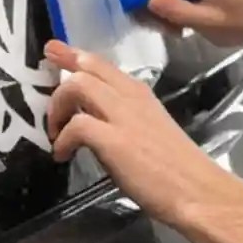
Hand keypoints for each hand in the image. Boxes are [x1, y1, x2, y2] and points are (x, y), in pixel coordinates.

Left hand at [43, 39, 232, 226]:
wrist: (197, 192)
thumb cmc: (177, 170)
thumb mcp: (150, 131)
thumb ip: (126, 120)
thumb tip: (97, 124)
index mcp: (141, 95)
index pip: (104, 65)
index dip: (76, 56)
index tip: (57, 50)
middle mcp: (131, 98)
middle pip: (88, 68)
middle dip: (61, 69)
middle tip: (44, 72)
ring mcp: (123, 117)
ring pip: (79, 86)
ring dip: (58, 106)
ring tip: (55, 131)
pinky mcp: (115, 140)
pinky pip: (77, 126)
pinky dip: (64, 139)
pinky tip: (63, 155)